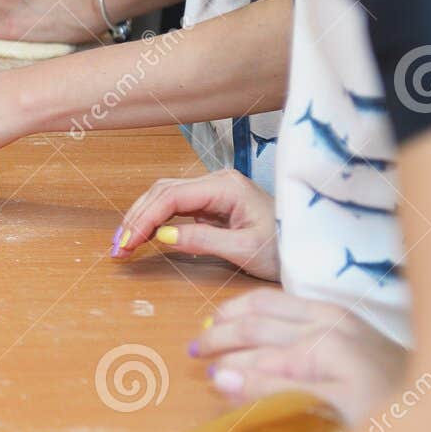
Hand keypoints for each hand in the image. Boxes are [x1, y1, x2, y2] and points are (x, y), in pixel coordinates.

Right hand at [112, 169, 278, 278]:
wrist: (312, 248)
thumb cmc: (286, 248)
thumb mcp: (245, 249)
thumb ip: (202, 240)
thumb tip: (162, 236)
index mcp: (226, 187)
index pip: (171, 197)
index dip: (143, 219)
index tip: (126, 244)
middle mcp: (217, 182)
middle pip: (162, 192)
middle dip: (136, 218)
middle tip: (118, 248)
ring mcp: (214, 191)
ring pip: (164, 197)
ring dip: (141, 219)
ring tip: (124, 245)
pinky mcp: (213, 204)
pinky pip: (175, 207)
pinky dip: (155, 221)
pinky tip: (143, 237)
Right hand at [189, 289, 407, 421]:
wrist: (430, 399)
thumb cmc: (380, 412)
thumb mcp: (327, 411)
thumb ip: (272, 393)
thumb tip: (219, 379)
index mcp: (319, 347)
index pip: (253, 353)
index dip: (225, 364)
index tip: (202, 375)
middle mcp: (323, 322)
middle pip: (255, 321)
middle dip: (220, 335)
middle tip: (192, 350)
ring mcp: (333, 314)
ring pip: (267, 303)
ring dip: (234, 313)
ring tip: (209, 326)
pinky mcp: (340, 314)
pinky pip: (286, 298)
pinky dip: (257, 304)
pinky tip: (246, 313)